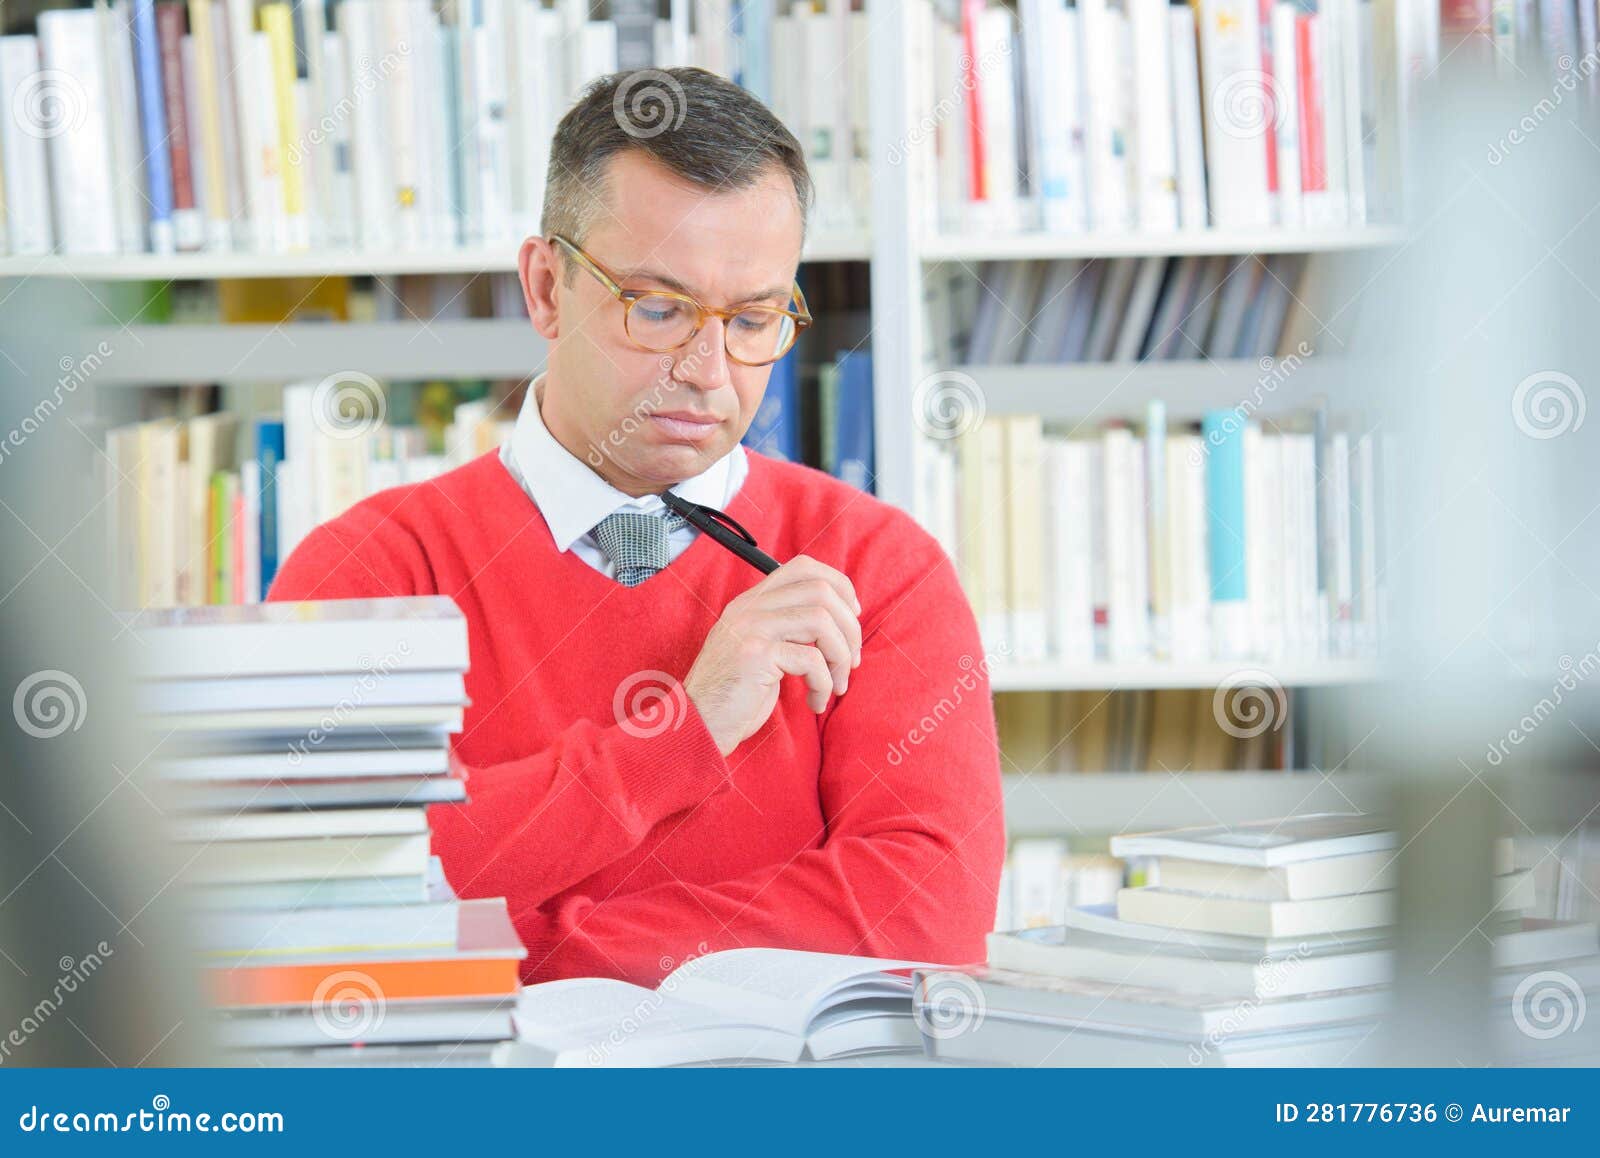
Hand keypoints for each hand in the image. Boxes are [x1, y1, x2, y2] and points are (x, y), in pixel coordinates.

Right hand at [683, 555, 862, 755]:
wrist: (698, 724)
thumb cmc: (735, 695)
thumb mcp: (760, 650)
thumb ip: (788, 629)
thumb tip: (840, 622)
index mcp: (752, 602)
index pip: (803, 567)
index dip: (839, 586)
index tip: (852, 616)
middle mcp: (750, 608)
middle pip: (821, 591)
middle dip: (850, 627)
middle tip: (851, 661)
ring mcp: (751, 628)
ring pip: (821, 620)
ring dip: (841, 656)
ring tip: (836, 684)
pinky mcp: (755, 655)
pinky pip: (811, 658)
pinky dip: (823, 683)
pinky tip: (816, 702)